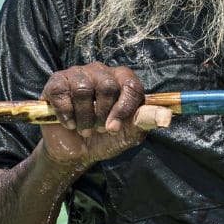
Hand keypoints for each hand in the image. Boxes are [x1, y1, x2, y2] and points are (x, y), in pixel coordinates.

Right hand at [38, 63, 158, 171]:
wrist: (75, 151)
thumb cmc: (105, 138)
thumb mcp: (129, 134)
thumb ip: (145, 121)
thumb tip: (166, 117)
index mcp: (122, 80)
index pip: (131, 85)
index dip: (124, 108)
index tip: (114, 128)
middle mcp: (101, 72)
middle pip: (107, 86)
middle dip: (102, 114)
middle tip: (98, 128)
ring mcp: (77, 74)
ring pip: (83, 89)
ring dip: (84, 117)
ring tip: (84, 128)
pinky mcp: (56, 82)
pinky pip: (61, 92)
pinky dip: (66, 113)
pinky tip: (69, 123)